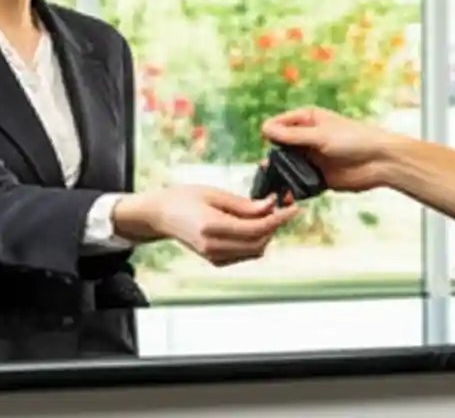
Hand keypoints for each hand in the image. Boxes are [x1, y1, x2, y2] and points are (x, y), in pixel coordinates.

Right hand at [116, 185, 297, 266]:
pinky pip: (244, 254)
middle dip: (275, 226)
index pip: (256, 228)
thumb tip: (270, 206)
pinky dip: (255, 242)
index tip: (294, 207)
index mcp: (212, 227)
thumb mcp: (214, 194)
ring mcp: (214, 257)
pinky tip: (254, 224)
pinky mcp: (215, 260)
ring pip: (254, 251)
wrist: (160, 215)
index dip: (279, 218)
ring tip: (269, 213)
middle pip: (259, 243)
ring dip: (267, 234)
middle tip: (283, 207)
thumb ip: (243, 204)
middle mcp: (213, 247)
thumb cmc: (183, 198)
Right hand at [261, 106, 405, 192]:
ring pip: (288, 167)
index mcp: (308, 120)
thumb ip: (292, 135)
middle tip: (265, 168)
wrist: (381, 161)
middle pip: (281, 147)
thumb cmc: (355, 139)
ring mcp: (313, 158)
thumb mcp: (321, 135)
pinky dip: (293, 188)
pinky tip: (286, 194)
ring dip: (280, 175)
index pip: (280, 124)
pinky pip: (300, 183)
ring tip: (272, 184)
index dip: (271, 133)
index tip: (267, 142)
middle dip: (273, 157)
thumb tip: (265, 129)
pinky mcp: (319, 178)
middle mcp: (308, 138)